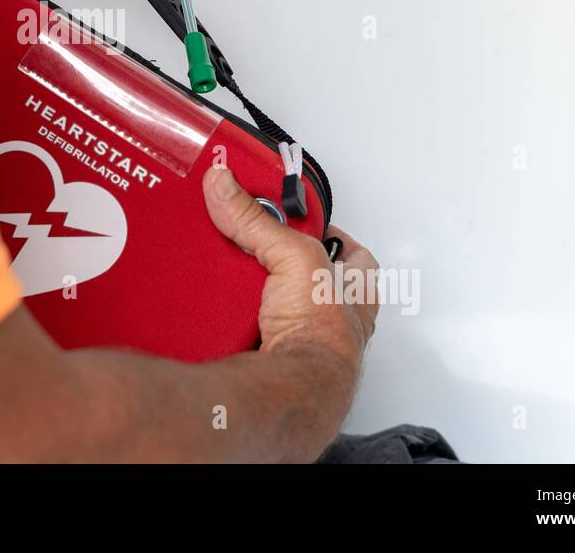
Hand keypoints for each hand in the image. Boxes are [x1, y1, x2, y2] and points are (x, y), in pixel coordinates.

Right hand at [202, 166, 378, 368]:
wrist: (291, 389)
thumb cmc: (322, 336)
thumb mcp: (296, 257)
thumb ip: (259, 220)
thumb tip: (228, 185)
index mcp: (357, 288)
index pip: (349, 249)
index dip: (324, 230)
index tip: (293, 212)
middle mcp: (332, 313)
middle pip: (304, 272)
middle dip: (278, 258)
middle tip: (250, 239)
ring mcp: (301, 334)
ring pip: (274, 298)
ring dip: (253, 289)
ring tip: (228, 269)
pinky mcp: (270, 350)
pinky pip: (247, 322)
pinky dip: (232, 313)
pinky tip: (217, 303)